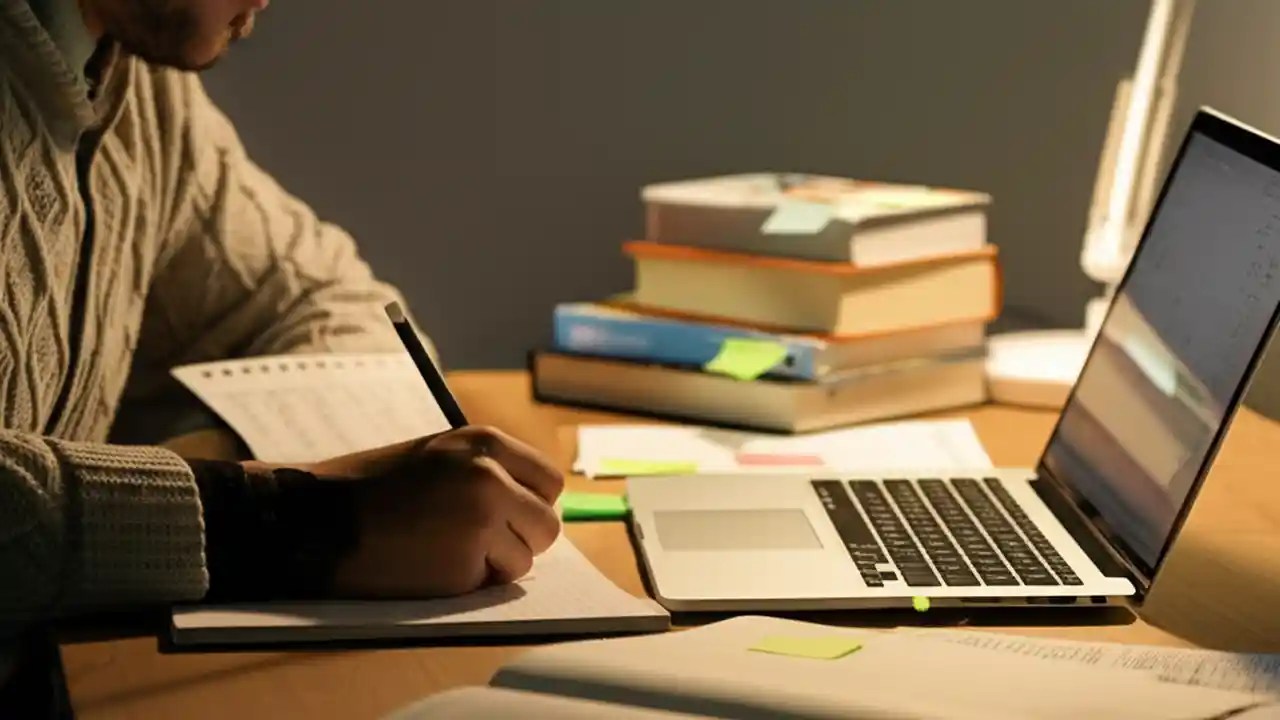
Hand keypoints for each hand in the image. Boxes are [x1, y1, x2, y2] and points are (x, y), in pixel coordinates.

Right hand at [250, 425, 563, 597]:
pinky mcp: (462, 566)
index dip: (531, 504)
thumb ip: (488, 471)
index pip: (549, 482)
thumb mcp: (435, 455)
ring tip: (443, 548)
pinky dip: (466, 585)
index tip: (511, 515)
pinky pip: (489, 586)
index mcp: (485, 444)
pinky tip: (427, 565)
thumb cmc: (369, 488)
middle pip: (547, 526)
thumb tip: (535, 505)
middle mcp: (490, 479)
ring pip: (524, 561)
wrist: (310, 519)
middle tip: (480, 541)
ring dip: (493, 565)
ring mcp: (479, 523)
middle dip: (521, 540)